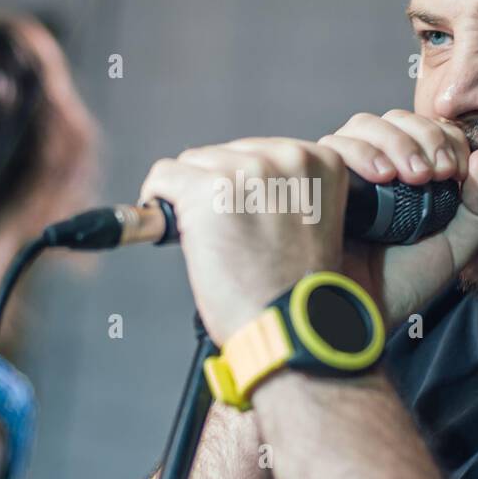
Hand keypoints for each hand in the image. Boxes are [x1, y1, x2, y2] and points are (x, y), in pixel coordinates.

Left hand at [138, 139, 347, 344]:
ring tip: (213, 240)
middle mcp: (285, 158)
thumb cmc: (297, 291)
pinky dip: (158, 199)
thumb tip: (237, 176)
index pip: (259, 150)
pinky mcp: (207, 191)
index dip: (245, 187)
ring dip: (193, 198)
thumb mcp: (310, 222)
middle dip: (220, 190)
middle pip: (224, 153)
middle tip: (230, 236)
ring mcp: (245, 172)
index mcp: (319, 161)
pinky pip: (164, 176)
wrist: (289, 328)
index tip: (245, 216)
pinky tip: (173, 226)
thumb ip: (285, 189)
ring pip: (193, 163)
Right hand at [318, 110, 477, 325]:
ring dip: (395, 140)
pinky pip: (331, 146)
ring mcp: (341, 173)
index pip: (427, 131)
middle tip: (439, 172)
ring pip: (364, 125)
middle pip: (395, 119)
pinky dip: (360, 151)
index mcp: (407, 178)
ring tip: (414, 176)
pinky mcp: (313, 182)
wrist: (358, 318)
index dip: (446, 139)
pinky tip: (381, 175)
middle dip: (424, 136)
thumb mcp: (455, 248)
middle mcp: (373, 169)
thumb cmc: (401, 287)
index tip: (458, 171)